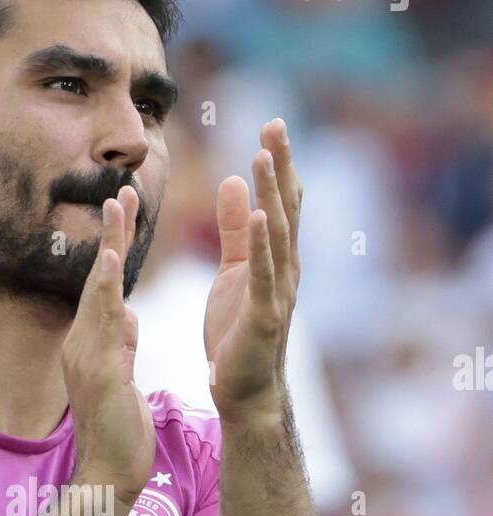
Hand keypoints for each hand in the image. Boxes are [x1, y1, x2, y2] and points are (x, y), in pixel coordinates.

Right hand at [62, 185, 154, 510]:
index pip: (104, 286)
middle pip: (99, 278)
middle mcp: (83, 343)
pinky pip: (105, 326)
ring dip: (109, 249)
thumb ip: (122, 344)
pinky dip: (107, 291)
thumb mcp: (122, 377)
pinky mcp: (101, 373)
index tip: (125, 210)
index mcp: (90, 344)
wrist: (110, 477)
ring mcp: (88, 357)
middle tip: (122, 190)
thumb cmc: (120, 432)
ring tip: (118, 209)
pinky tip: (112, 264)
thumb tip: (127, 317)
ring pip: (99, 293)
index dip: (114, 248)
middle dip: (112, 235)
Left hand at [204, 118, 301, 427]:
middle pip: (285, 209)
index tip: (271, 125)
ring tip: (263, 156)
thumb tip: (230, 180)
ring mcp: (278, 293)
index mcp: (275, 259)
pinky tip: (260, 215)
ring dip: (271, 194)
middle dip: (280, 166)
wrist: (243, 391)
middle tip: (275, 124)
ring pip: (277, 235)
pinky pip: (264, 275)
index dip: (277, 165)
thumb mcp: (232, 272)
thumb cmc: (237, 334)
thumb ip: (233, 229)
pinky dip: (263, 244)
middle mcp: (285, 270)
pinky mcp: (263, 316)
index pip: (280, 203)